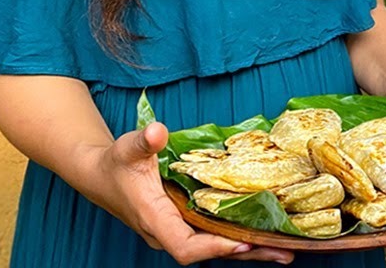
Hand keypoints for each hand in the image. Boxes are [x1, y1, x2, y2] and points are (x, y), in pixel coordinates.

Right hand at [87, 122, 294, 263]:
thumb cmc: (116, 163)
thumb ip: (144, 140)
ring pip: (214, 249)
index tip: (244, 241)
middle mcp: (167, 233)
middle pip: (209, 254)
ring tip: (285, 251)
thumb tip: (158, 131)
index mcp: (154, 219)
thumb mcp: (128, 147)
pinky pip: (212, 238)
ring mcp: (176, 232)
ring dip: (248, 249)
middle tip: (285, 253)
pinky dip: (238, 239)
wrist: (99, 176)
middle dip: (246, 253)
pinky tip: (263, 235)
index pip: (186, 247)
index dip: (215, 248)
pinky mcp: (183, 226)